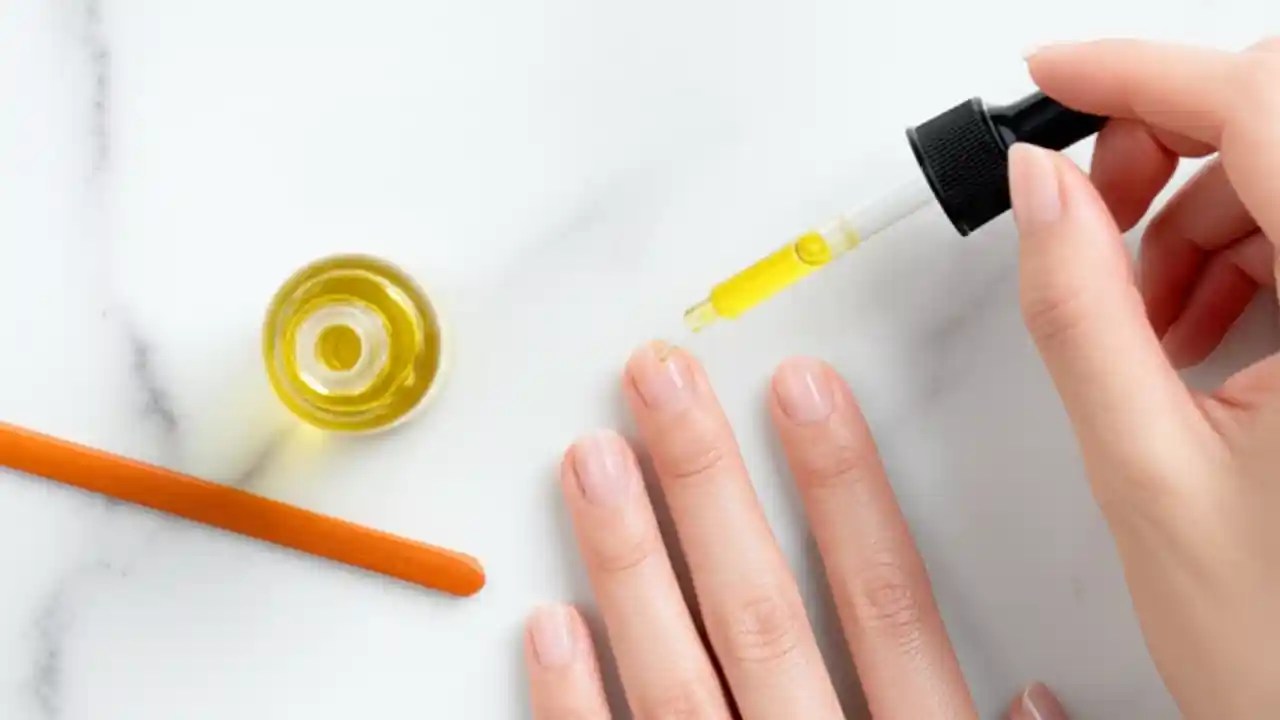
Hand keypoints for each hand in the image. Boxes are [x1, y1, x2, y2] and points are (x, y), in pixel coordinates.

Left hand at [523, 346, 1066, 718]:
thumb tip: (1038, 696)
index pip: (885, 602)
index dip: (845, 487)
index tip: (807, 392)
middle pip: (762, 613)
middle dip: (709, 484)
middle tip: (663, 386)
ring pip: (678, 676)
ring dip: (632, 562)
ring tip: (592, 462)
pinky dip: (575, 701)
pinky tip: (550, 625)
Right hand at [1011, 39, 1279, 717]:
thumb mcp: (1145, 473)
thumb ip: (1079, 313)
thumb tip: (1042, 194)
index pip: (1259, 107)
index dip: (1138, 72)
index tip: (1055, 74)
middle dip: (1165, 138)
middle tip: (1082, 204)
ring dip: (1193, 209)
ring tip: (1135, 312)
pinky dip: (1233, 251)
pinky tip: (1187, 328)